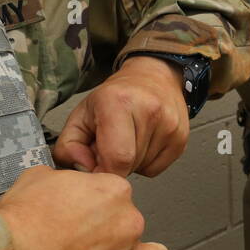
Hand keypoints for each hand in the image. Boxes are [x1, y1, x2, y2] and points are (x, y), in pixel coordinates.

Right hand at [0, 165, 168, 249]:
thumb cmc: (23, 221)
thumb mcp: (38, 178)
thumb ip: (62, 177)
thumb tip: (62, 180)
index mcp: (113, 189)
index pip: (117, 192)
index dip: (100, 202)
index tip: (87, 212)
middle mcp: (128, 218)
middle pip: (130, 220)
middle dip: (112, 228)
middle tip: (86, 237)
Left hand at [53, 55, 189, 177]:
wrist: (152, 78)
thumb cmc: (116, 96)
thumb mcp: (81, 114)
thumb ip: (68, 145)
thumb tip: (83, 168)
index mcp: (119, 102)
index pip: (116, 159)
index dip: (102, 171)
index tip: (96, 165)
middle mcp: (149, 111)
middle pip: (129, 165)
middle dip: (114, 164)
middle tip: (110, 145)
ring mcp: (170, 125)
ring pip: (142, 168)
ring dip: (131, 162)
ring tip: (127, 140)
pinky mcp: (181, 137)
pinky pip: (157, 169)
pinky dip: (146, 162)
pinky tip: (142, 143)